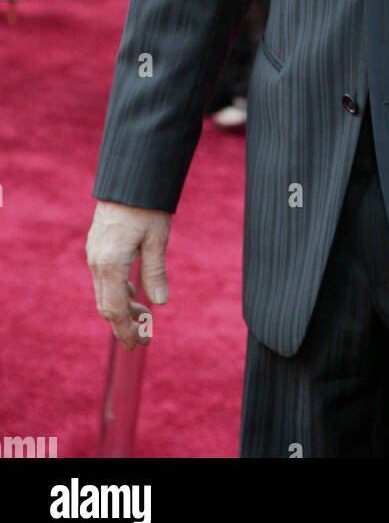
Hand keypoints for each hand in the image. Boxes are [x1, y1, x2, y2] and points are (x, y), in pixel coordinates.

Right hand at [86, 200, 171, 349]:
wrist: (129, 178)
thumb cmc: (147, 207)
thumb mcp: (157, 239)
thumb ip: (156, 272)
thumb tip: (161, 303)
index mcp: (111, 264)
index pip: (115, 309)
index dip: (127, 330)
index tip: (141, 344)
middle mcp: (97, 262)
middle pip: (106, 305)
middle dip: (124, 325)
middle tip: (144, 340)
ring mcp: (94, 254)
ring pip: (104, 292)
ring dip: (122, 308)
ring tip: (145, 318)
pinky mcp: (97, 246)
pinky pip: (104, 277)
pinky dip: (118, 290)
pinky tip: (135, 292)